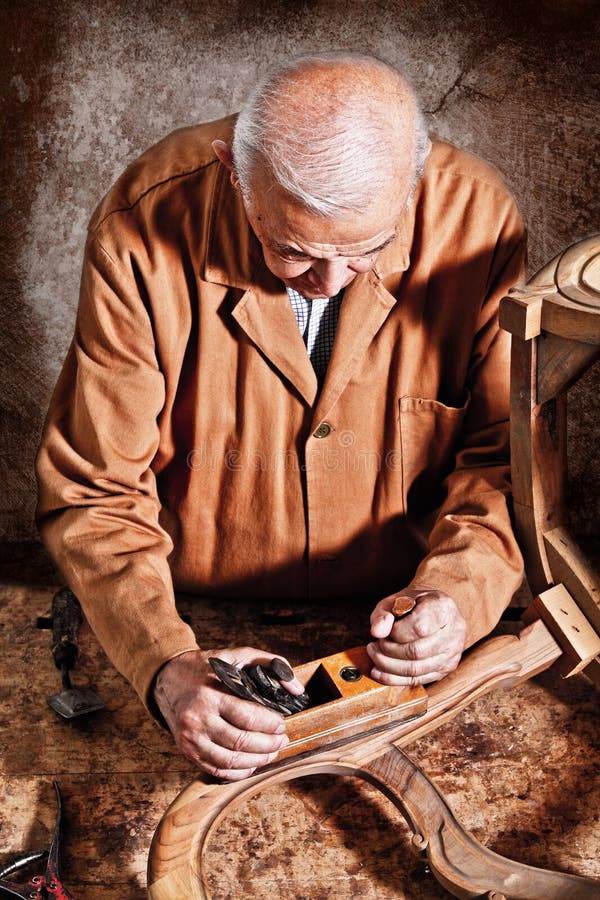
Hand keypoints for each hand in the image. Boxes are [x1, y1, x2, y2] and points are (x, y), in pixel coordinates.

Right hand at [153, 647, 304, 780]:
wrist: (167, 678)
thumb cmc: (206, 667)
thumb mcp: (237, 655)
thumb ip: (269, 663)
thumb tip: (296, 688)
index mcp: (209, 695)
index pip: (248, 717)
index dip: (271, 725)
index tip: (283, 723)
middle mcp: (197, 719)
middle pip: (241, 742)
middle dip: (269, 744)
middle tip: (282, 739)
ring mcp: (190, 738)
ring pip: (230, 760)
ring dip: (257, 760)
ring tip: (272, 752)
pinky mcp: (187, 751)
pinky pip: (216, 770)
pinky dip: (237, 771)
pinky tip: (252, 764)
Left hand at [367, 586, 466, 685]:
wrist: (433, 610)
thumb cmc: (413, 604)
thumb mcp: (395, 600)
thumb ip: (384, 613)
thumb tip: (377, 632)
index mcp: (443, 607)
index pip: (419, 627)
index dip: (396, 632)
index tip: (386, 629)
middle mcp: (454, 631)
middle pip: (417, 651)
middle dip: (388, 651)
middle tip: (374, 645)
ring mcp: (452, 653)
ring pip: (416, 669)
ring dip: (388, 666)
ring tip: (375, 654)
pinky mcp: (446, 669)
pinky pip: (417, 680)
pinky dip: (393, 679)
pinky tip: (378, 672)